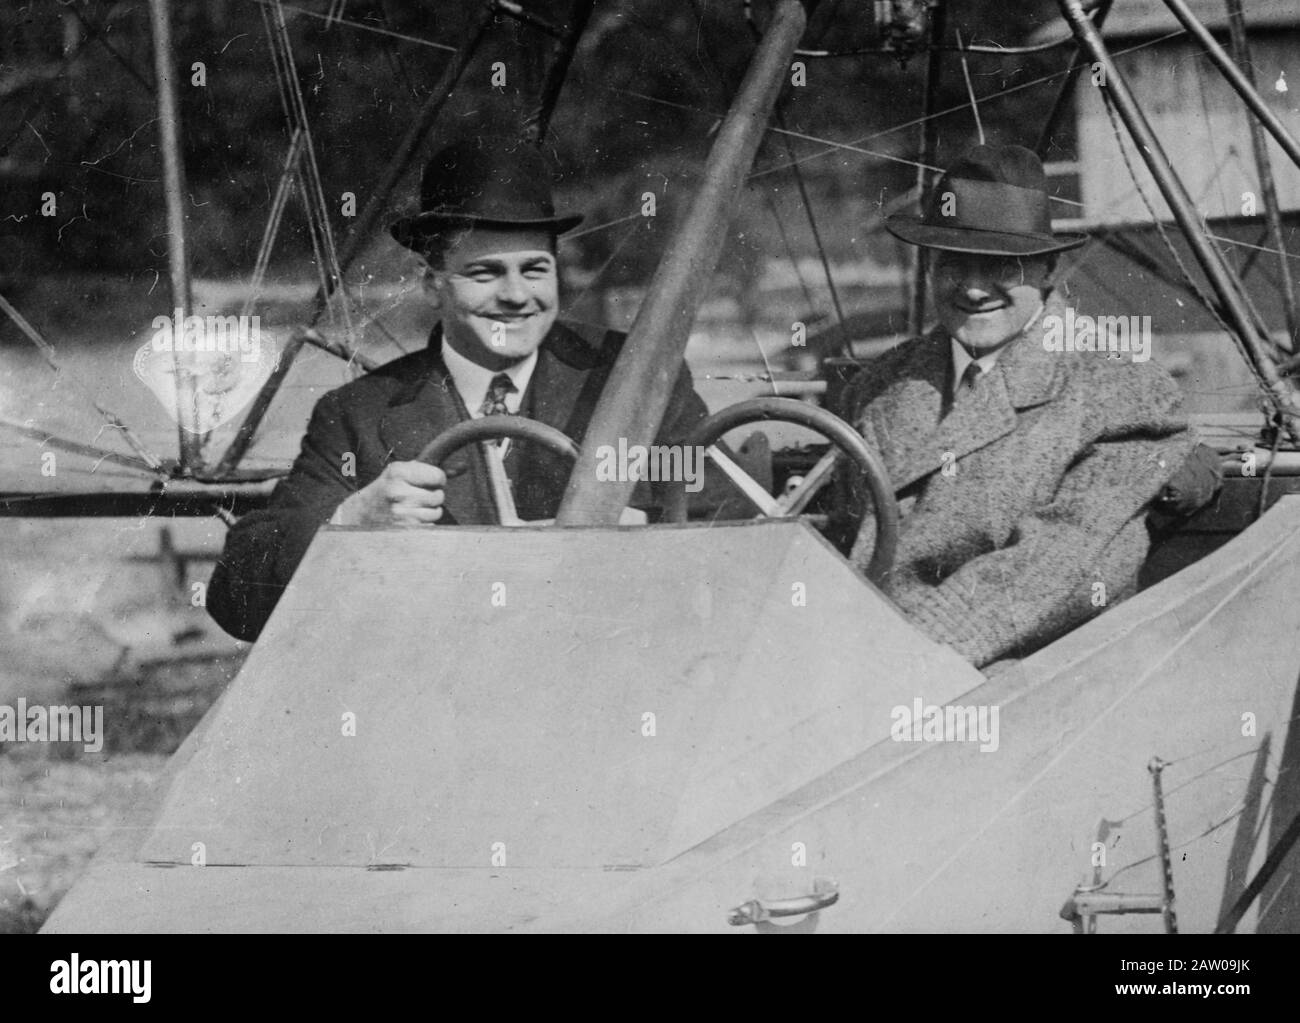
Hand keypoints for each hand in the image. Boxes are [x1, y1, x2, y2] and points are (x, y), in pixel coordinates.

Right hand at [330, 461, 446, 526]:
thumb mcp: (401, 473)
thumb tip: (464, 467)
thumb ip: (431, 470)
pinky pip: (430, 526)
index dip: (437, 480)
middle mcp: (399, 492)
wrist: (359, 515)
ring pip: (436, 512)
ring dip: (429, 512)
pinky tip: (408, 521)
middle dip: (432, 497)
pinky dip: (424, 525)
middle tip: (415, 498)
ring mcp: (402, 513)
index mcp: (398, 473)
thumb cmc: (385, 491)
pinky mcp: (405, 531)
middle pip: (439, 496)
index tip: (428, 482)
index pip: (438, 476)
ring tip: (411, 509)